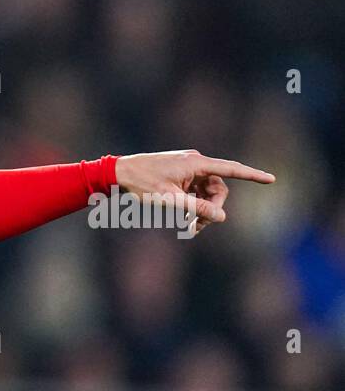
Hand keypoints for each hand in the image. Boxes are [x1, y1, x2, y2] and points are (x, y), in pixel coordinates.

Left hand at [114, 149, 275, 234]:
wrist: (118, 173)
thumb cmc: (141, 184)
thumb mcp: (170, 200)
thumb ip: (197, 208)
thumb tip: (222, 217)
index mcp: (196, 163)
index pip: (231, 169)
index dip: (252, 175)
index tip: (271, 180)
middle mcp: (195, 162)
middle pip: (217, 187)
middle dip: (212, 208)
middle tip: (196, 229)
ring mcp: (187, 167)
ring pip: (206, 191)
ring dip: (202, 209)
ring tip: (188, 228)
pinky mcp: (180, 173)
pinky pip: (195, 189)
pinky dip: (193, 203)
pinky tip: (183, 217)